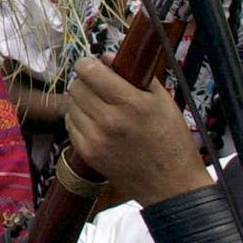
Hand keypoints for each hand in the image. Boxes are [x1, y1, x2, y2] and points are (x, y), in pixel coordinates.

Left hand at [65, 57, 210, 205]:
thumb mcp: (163, 101)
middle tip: (100, 88)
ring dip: (82, 101)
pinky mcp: (87, 152)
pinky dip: (79, 119)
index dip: (87, 63)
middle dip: (86, 82)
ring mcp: (95, 138)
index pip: (89, 70)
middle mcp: (109, 120)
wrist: (172, 185)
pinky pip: (70, 123)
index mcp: (130, 103)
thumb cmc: (171, 140)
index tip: (92, 65)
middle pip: (76, 86)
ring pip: (70, 104)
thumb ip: (135, 75)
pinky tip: (97, 123)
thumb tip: (106, 57)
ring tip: (101, 107)